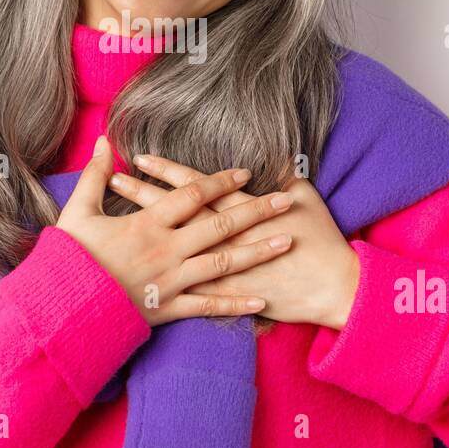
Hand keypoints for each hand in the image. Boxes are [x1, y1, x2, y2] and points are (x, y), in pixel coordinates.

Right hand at [55, 135, 296, 327]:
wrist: (59, 308)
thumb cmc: (68, 259)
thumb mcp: (77, 211)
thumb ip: (94, 175)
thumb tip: (103, 142)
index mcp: (147, 223)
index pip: (191, 194)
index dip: (219, 181)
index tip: (245, 173)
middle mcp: (166, 249)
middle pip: (219, 224)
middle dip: (255, 211)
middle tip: (285, 202)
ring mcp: (171, 280)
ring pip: (223, 263)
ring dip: (257, 251)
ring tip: (286, 242)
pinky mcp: (168, 309)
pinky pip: (208, 306)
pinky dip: (235, 304)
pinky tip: (262, 301)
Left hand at [107, 154, 360, 329]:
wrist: (333, 288)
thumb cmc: (321, 241)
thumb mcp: (306, 199)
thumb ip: (285, 174)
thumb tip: (273, 153)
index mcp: (243, 212)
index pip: (197, 187)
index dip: (168, 172)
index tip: (141, 158)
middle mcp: (227, 240)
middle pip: (177, 215)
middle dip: (145, 197)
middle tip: (115, 181)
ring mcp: (225, 270)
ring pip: (175, 248)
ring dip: (147, 233)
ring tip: (117, 221)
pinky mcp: (228, 295)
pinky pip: (190, 286)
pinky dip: (165, 278)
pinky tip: (140, 272)